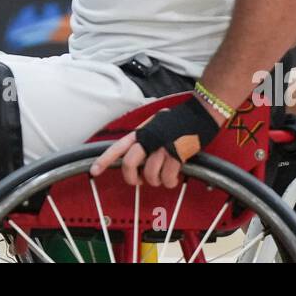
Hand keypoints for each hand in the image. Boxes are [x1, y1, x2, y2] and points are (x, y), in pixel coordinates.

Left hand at [90, 97, 221, 188]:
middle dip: (132, 178)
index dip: (104, 160)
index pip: (119, 146)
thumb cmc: (179, 120)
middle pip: (130, 164)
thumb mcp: (156, 125)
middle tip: (139, 182)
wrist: (201, 113)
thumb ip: (145, 138)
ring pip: (150, 174)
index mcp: (142, 131)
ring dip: (156, 181)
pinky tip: (174, 178)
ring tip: (163, 178)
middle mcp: (149, 139)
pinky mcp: (177, 155)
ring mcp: (163, 147)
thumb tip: (137, 158)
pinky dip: (170, 182)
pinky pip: (168, 178)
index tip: (94, 171)